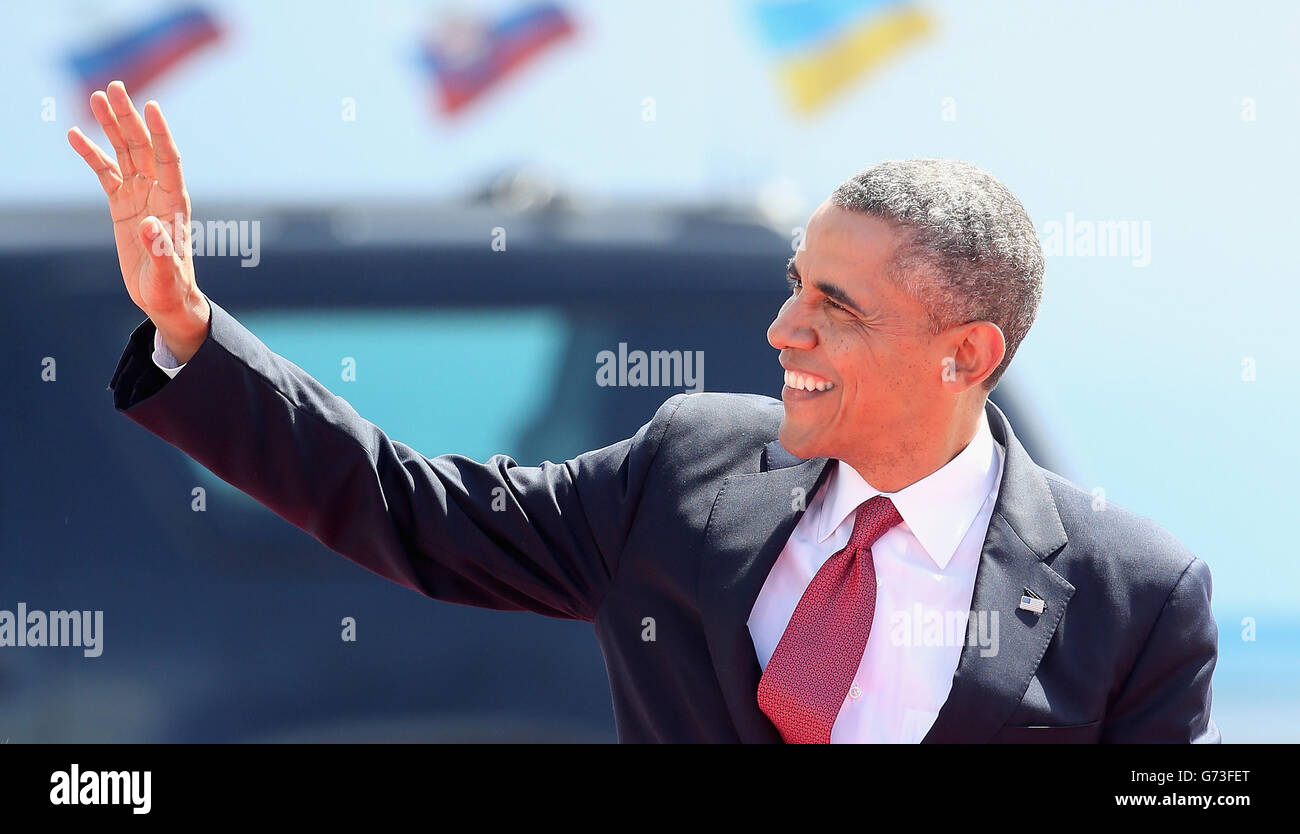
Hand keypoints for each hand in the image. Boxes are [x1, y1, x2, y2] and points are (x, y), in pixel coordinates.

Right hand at [67, 80, 209, 362]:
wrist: (164, 299)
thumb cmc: (170, 288)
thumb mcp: (166, 274)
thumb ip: (159, 250)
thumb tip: (149, 225)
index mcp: (174, 205)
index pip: (168, 160)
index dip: (161, 134)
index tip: (152, 107)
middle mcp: (158, 194)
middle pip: (143, 148)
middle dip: (130, 118)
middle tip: (115, 87)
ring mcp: (139, 196)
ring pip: (124, 153)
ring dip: (111, 126)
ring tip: (96, 97)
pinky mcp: (122, 206)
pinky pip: (105, 173)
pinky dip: (91, 154)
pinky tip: (74, 134)